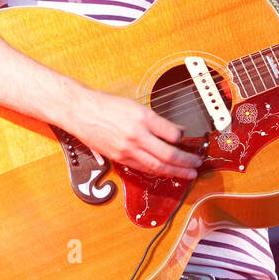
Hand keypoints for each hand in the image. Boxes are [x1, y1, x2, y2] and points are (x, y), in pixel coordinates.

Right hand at [65, 88, 201, 179]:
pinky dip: (157, 172)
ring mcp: (127, 149)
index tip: (189, 140)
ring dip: (176, 172)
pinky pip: (142, 168)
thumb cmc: (106, 105)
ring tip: (188, 174)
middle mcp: (137, 135)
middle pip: (168, 155)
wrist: (80, 112)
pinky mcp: (119, 158)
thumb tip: (175, 131)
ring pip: (157, 166)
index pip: (172, 134)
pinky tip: (166, 173)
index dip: (184, 139)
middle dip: (186, 162)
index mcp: (143, 118)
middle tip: (198, 164)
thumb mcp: (135, 105)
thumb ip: (156, 120)